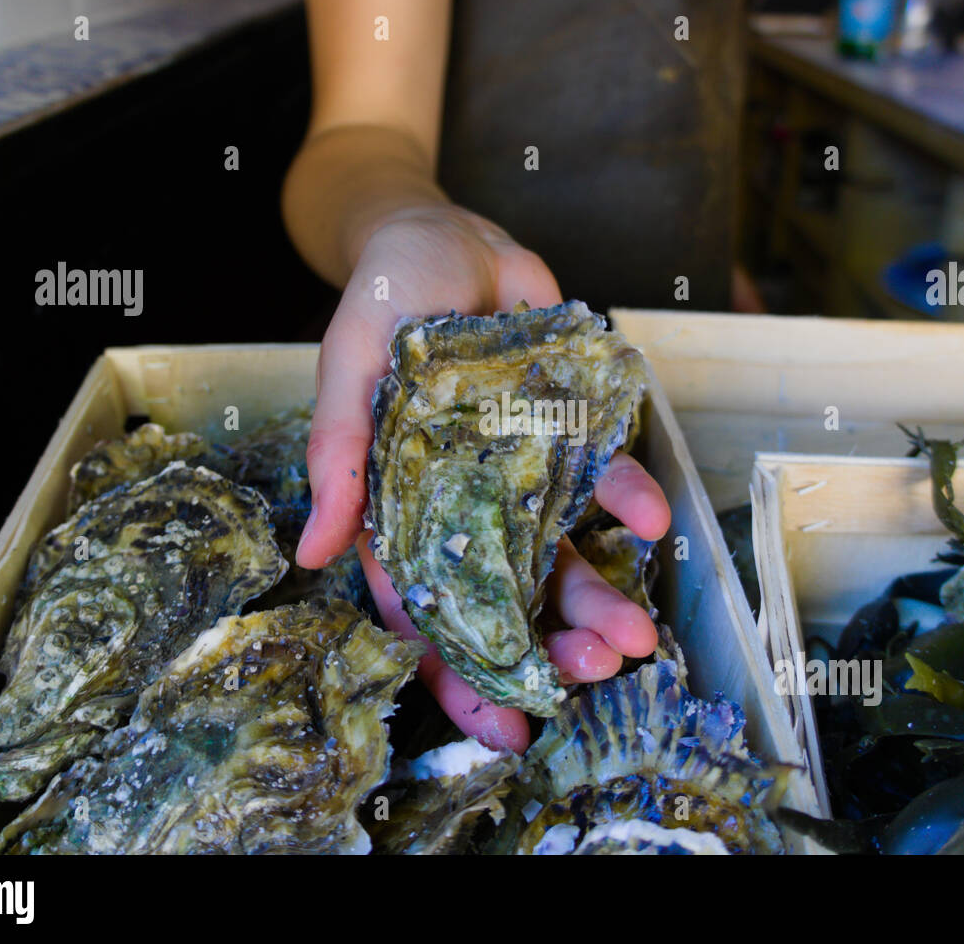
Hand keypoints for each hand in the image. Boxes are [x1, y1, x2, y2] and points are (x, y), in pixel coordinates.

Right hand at [296, 203, 670, 751]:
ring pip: (560, 556)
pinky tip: (650, 520)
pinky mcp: (567, 435)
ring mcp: (518, 474)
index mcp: (402, 507)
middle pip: (504, 598)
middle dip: (546, 647)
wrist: (446, 233)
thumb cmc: (382, 297)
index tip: (501, 731)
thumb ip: (338, 453)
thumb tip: (313, 554)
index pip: (426, 608)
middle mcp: (464, 505)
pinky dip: (629, 501)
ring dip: (598, 600)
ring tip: (637, 639)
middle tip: (590, 680)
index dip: (459, 673)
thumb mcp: (351, 365)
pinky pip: (603, 480)